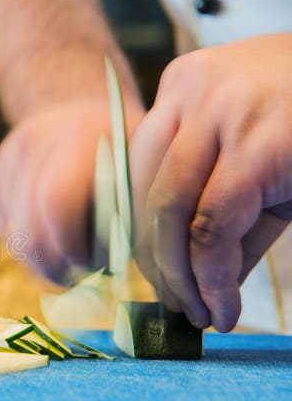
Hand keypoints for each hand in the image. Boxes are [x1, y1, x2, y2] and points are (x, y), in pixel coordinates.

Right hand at [0, 100, 143, 282]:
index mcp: (78, 136)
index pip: (57, 203)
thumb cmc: (124, 152)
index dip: (73, 246)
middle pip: (30, 231)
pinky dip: (30, 247)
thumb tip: (111, 272)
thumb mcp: (141, 171)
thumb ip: (131, 212)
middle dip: (55, 266)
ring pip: (14, 240)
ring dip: (42, 262)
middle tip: (80, 276)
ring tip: (70, 262)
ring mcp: (6, 162)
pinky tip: (54, 237)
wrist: (78, 110)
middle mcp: (33, 144)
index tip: (93, 264)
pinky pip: (5, 234)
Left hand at [131, 33, 291, 331]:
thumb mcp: (262, 160)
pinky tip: (223, 307)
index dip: (141, 232)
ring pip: (171, 211)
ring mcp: (220, 114)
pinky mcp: (256, 148)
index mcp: (184, 87)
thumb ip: (225, 210)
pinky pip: (212, 225)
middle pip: (147, 192)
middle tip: (175, 304)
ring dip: (180, 276)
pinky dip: (212, 276)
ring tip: (200, 313)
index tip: (154, 276)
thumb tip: (198, 281)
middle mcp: (191, 93)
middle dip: (156, 260)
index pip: (139, 172)